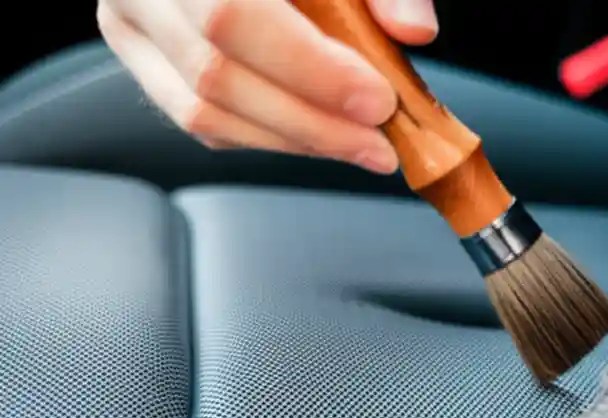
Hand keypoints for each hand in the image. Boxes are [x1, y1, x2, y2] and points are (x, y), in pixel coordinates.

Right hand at [96, 0, 439, 172]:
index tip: (378, 101)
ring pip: (202, 108)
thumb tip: (414, 29)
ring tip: (362, 147)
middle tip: (382, 144)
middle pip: (217, 73)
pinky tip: (320, 135)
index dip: (311, 69)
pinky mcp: (137, 55)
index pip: (234, 15)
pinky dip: (266, 136)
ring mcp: (127, 19)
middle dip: (312, 122)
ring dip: (293, 140)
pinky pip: (197, 118)